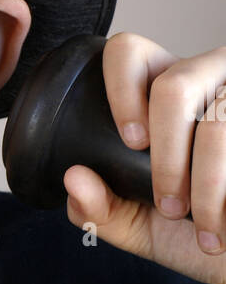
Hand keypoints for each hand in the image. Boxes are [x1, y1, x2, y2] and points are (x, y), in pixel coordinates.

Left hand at [63, 31, 225, 283]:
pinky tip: (225, 226)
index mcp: (161, 90)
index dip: (122, 89)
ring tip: (204, 226)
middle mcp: (204, 77)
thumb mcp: (140, 226)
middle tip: (169, 205)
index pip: (129, 53)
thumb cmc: (192, 230)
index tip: (131, 143)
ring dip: (206, 183)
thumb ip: (99, 209)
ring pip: (216, 120)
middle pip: (173, 86)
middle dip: (166, 156)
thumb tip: (73, 178)